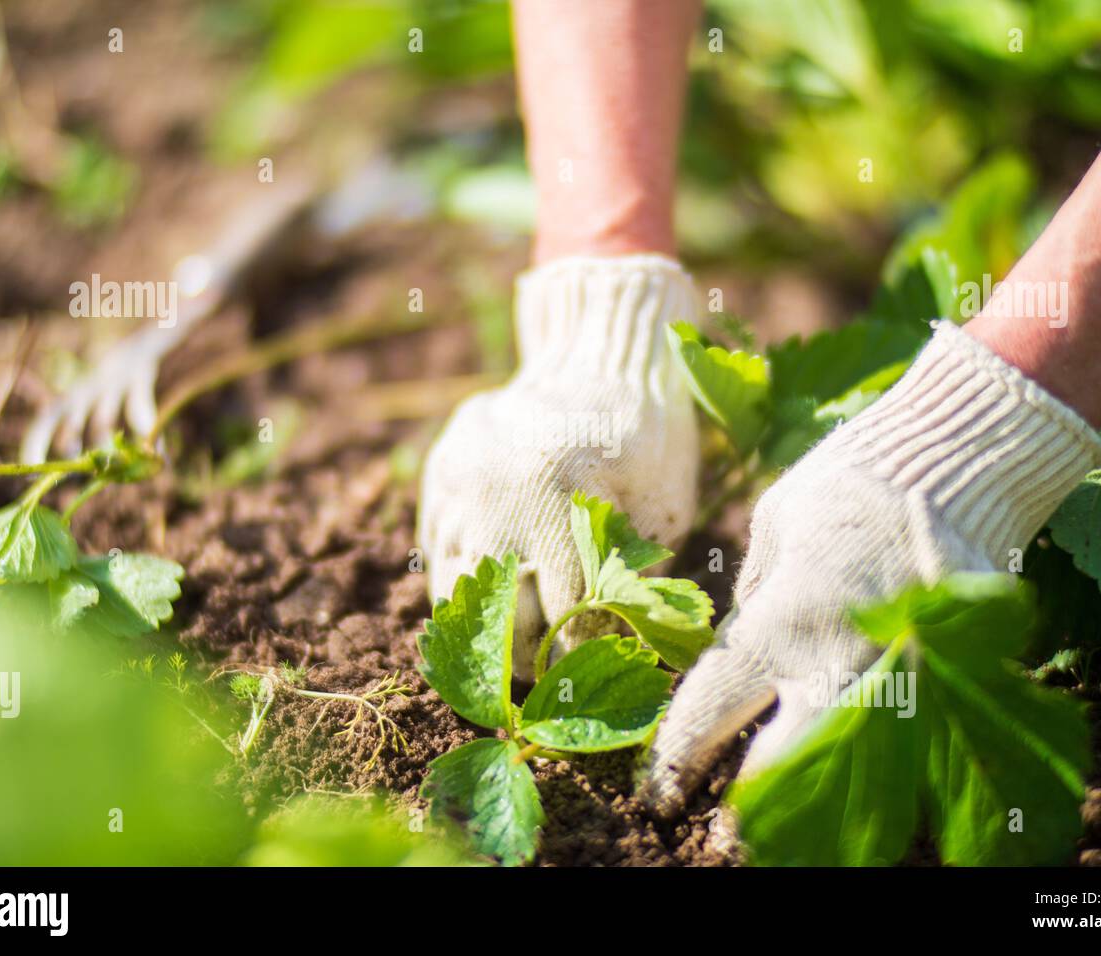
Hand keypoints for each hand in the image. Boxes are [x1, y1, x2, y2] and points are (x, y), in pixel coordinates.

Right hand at [419, 255, 699, 679]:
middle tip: (546, 677)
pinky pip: (436, 551)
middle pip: (500, 614)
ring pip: (457, 588)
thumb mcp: (663, 509)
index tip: (587, 680)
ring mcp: (462, 483)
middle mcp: (500, 496)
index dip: (577, 659)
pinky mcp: (442, 474)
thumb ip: (636, 581)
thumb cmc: (649, 437)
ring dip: (484, 628)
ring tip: (513, 649)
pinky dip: (460, 585)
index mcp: (564, 503)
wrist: (599, 355)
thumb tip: (613, 653)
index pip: (564, 616)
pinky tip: (488, 601)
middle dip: (525, 657)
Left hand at [639, 321, 1100, 816]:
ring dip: (823, 804)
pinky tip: (877, 778)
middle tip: (728, 833)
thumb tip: (742, 636)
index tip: (659, 791)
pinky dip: (893, 765)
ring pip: (855, 776)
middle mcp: (838, 667)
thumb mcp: (776, 523)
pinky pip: (918, 740)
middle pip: (782, 771)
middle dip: (752, 809)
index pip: (710, 713)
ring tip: (798, 826)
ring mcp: (905, 680)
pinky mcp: (958, 679)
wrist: (962, 457)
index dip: (675, 761)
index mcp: (778, 624)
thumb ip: (754, 593)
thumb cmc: (851, 477)